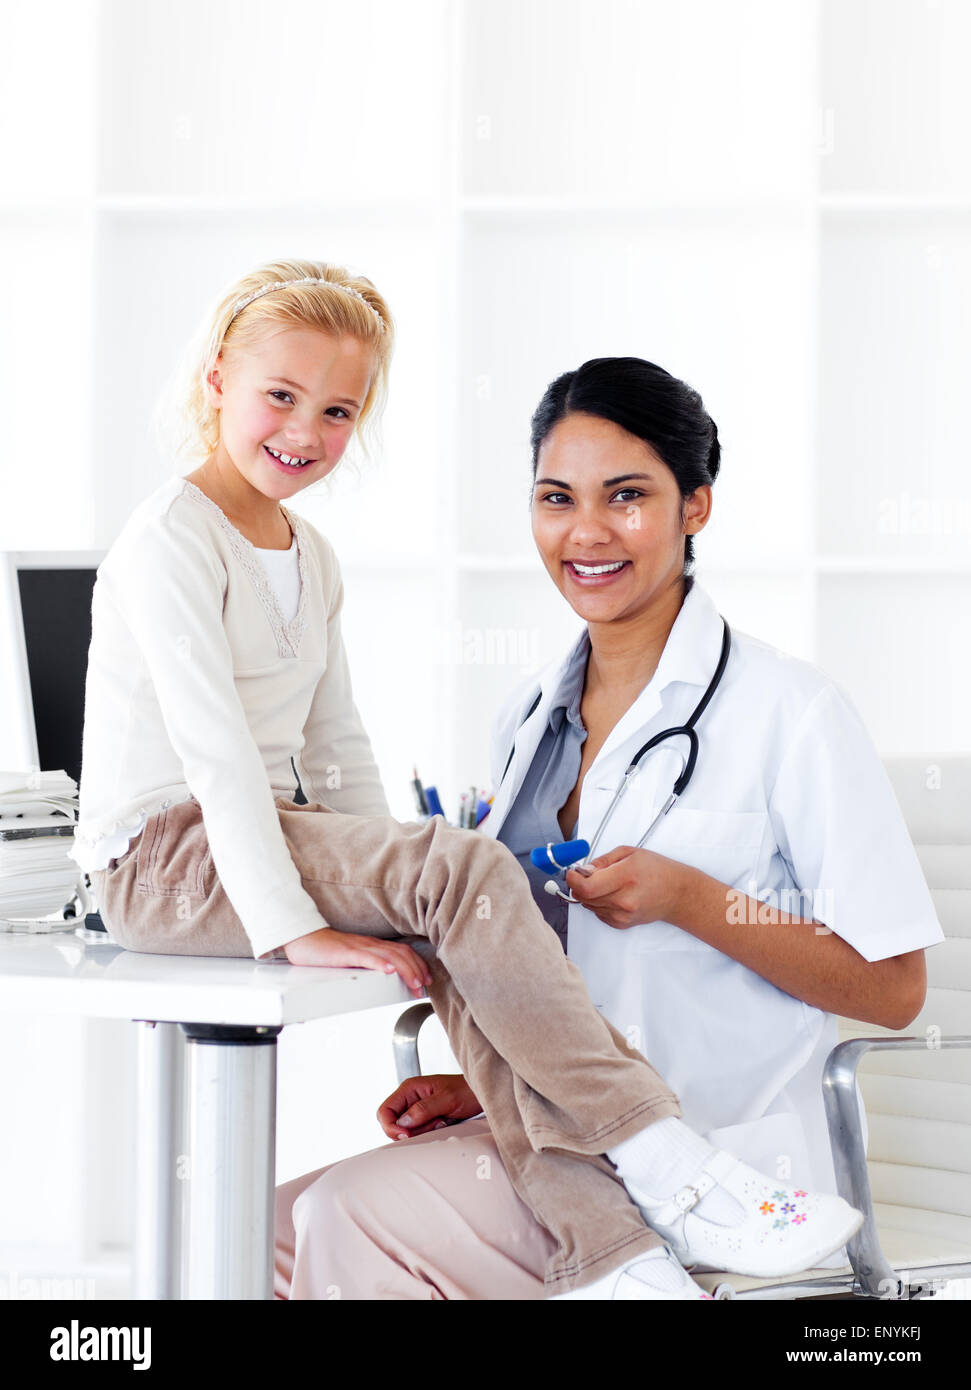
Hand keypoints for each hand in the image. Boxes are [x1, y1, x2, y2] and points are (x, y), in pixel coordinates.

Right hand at [283, 927, 432, 997]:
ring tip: (415, 983)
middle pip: (401, 954)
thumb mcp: (350, 959)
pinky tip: (389, 971)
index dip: (418, 965)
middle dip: (417, 971)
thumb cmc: (324, 950)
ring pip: (389, 956)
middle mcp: (369, 944)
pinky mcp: (345, 953)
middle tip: (424, 987)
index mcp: (372, 946)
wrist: (303, 938)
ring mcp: (358, 947)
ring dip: (406, 970)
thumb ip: (363, 967)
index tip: (426, 979)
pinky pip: (366, 957)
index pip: (403, 951)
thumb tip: (376, 982)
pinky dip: (380, 964)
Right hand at [377, 1073, 482, 1139]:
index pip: (385, 1111)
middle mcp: (410, 1098)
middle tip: (431, 1125)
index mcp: (409, 1088)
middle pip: (392, 1123)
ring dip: (422, 1132)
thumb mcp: (447, 1099)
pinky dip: (428, 1133)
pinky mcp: (425, 1119)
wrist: (481, 1093)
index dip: (390, 1126)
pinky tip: (442, 1125)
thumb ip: (424, 1109)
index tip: (406, 1135)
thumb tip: (403, 1122)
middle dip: (409, 1131)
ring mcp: (417, 1110)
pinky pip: (418, 1133)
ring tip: (441, 1122)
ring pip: (406, 1131)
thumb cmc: (467, 1090)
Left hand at [564, 845, 687, 929]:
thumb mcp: (629, 853)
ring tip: (607, 883)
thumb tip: (582, 869)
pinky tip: (614, 894)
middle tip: (586, 875)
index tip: (572, 873)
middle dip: (579, 884)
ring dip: (590, 894)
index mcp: (625, 878)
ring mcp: (622, 915)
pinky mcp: (621, 924)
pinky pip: (598, 913)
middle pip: (584, 897)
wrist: (676, 894)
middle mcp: (623, 900)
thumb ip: (602, 861)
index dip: (573, 879)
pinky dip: (599, 903)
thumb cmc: (656, 871)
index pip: (586, 887)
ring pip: (589, 905)